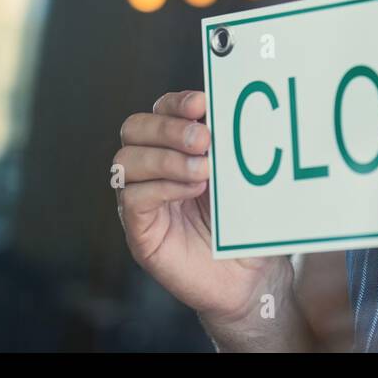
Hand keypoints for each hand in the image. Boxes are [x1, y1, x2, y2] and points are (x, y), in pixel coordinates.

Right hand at [114, 90, 290, 326]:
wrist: (252, 275)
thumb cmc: (248, 220)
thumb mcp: (241, 175)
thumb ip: (231, 144)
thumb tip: (230, 109)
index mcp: (176, 147)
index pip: (160, 110)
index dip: (176, 103)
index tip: (202, 102)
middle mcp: (152, 169)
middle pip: (134, 128)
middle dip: (168, 127)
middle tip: (203, 138)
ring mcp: (142, 200)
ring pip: (126, 161)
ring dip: (166, 158)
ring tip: (203, 170)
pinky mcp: (141, 231)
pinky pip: (132, 199)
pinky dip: (161, 188)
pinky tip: (192, 190)